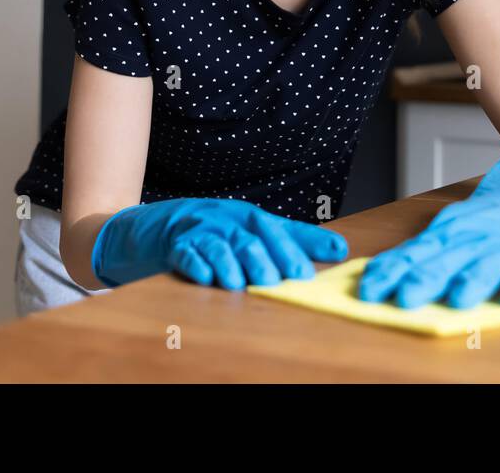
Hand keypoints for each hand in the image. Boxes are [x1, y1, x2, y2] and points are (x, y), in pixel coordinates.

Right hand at [91, 198, 348, 289]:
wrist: (158, 226)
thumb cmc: (217, 232)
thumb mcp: (255, 231)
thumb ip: (297, 240)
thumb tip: (341, 249)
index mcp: (249, 216)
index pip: (274, 229)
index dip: (290, 249)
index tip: (304, 273)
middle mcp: (226, 219)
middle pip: (248, 237)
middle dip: (263, 259)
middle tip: (275, 281)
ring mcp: (199, 230)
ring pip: (218, 245)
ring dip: (230, 264)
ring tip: (239, 284)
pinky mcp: (174, 245)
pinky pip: (186, 253)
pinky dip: (197, 266)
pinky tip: (206, 278)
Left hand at [357, 143, 499, 308]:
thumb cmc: (495, 214)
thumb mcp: (457, 225)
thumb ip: (426, 250)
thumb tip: (382, 273)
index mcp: (451, 228)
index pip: (414, 251)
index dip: (391, 271)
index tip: (368, 289)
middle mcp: (476, 233)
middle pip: (447, 257)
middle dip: (424, 277)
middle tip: (404, 298)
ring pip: (487, 262)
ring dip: (472, 280)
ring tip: (458, 299)